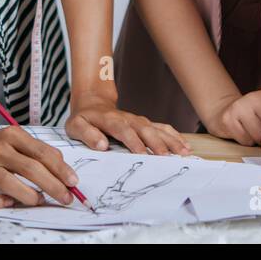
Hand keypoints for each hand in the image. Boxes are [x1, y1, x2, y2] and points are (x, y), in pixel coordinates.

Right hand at [0, 125, 78, 208]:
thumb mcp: (19, 139)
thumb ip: (40, 151)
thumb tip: (63, 171)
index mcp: (13, 135)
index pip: (42, 153)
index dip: (61, 169)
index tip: (73, 182)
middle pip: (30, 168)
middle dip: (52, 186)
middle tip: (66, 198)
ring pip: (9, 183)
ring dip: (29, 195)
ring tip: (40, 201)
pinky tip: (10, 202)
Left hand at [66, 91, 190, 155]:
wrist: (92, 102)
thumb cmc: (84, 118)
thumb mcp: (76, 126)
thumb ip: (87, 134)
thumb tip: (101, 145)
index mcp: (110, 120)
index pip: (123, 131)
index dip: (133, 142)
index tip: (142, 154)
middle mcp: (128, 119)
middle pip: (145, 130)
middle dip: (157, 143)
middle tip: (168, 157)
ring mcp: (138, 120)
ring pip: (157, 129)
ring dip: (171, 140)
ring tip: (184, 151)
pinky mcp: (144, 123)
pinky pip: (161, 128)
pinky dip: (174, 135)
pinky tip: (185, 144)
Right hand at [202, 88, 260, 145]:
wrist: (226, 109)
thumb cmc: (253, 115)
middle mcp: (255, 97)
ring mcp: (240, 106)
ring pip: (259, 137)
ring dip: (257, 140)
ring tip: (252, 130)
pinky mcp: (227, 118)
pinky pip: (245, 140)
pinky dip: (245, 141)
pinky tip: (242, 131)